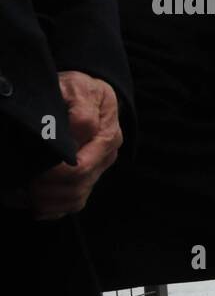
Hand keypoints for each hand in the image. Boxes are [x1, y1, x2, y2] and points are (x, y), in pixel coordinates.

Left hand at [27, 71, 121, 219]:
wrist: (88, 95)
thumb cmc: (77, 90)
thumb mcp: (76, 86)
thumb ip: (79, 106)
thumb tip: (76, 131)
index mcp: (106, 132)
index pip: (82, 161)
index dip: (55, 169)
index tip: (31, 166)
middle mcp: (107, 152)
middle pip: (80, 180)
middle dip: (49, 186)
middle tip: (25, 182)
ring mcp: (100, 167)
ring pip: (78, 195)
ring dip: (50, 200)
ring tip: (28, 195)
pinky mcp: (91, 177)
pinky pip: (77, 202)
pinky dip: (57, 209)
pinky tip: (39, 207)